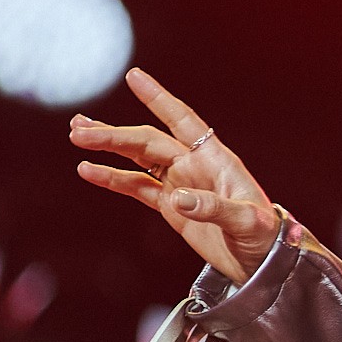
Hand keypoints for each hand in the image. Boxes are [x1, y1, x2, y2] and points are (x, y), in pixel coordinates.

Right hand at [70, 68, 279, 284]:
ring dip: (109, 147)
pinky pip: (137, 187)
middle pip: (149, 141)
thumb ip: (214, 208)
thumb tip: (179, 198)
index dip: (160, 99)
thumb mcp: (246, 222)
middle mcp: (195, 166)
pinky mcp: (171, 207)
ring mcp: (180, 185)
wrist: (265, 265)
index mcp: (216, 160)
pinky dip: (113, 179)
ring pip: (138, 158)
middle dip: (115, 135)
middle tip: (79, 131)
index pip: (184, 121)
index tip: (135, 77)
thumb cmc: (265, 238)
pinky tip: (88, 171)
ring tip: (77, 135)